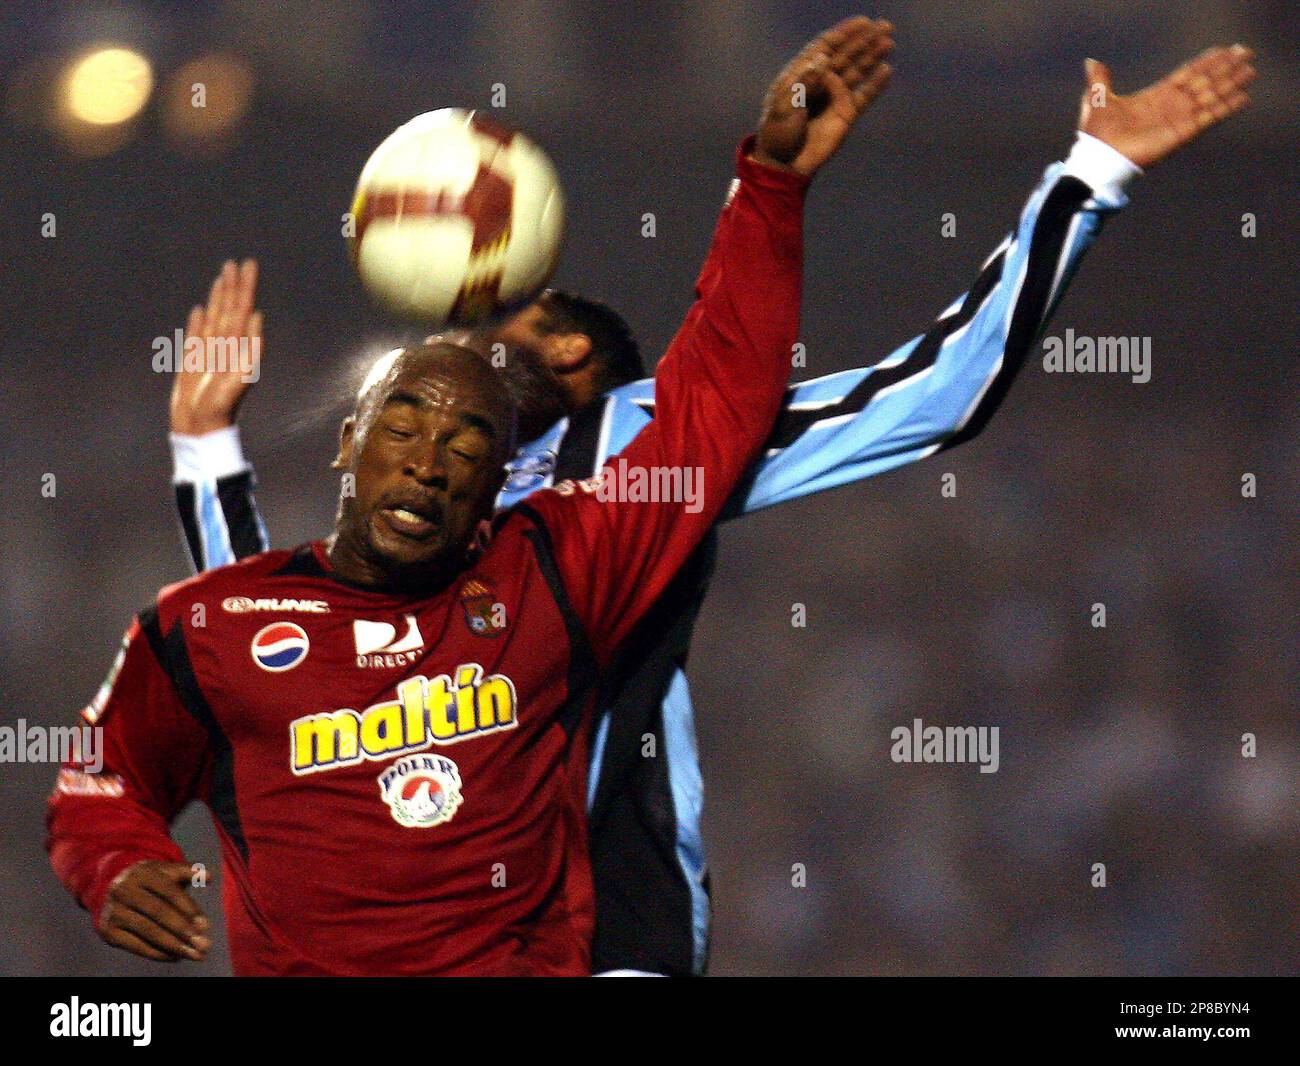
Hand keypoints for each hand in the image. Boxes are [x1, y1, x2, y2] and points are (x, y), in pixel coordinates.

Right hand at [98, 860, 210, 962]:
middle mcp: (124, 890)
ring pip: (148, 931)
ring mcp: (114, 911)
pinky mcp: (107, 931)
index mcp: (142, 872)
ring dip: (173, 945)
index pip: (169, 891)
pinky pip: (135, 945)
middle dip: (183, 930)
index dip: (188, 908)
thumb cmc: (152, 881)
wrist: (117, 890)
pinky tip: (175, 956)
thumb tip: (209, 876)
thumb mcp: (167, 872)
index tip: (206, 926)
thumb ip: (188, 872)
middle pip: (158, 912)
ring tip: (193, 954)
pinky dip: (157, 953)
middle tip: (204, 945)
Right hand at [170, 258, 261, 434]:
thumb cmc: (221, 407)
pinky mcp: (192, 362)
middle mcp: (225, 347)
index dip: (245, 288)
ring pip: (214, 318)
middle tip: (237, 263)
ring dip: (219, 298)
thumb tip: (257, 317)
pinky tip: (201, 309)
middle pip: (230, 309)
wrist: (201, 427)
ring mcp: (209, 353)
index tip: (247, 266)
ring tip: (222, 278)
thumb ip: (250, 349)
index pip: (242, 309)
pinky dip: (198, 322)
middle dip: (234, 286)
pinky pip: (196, 336)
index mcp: (238, 346)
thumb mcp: (239, 378)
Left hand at [753, 16, 893, 177]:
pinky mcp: (845, 114)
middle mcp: (820, 82)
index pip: (825, 47)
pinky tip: (886, 71)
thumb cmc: (778, 133)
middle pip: (845, 55)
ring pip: (856, 71)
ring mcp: (834, 97)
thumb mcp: (785, 105)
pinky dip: (875, 85)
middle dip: (864, 40)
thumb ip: (804, 81)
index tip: (862, 22)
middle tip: (885, 25)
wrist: (785, 163)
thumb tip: (823, 57)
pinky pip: (864, 96)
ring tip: (888, 41)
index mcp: (802, 74)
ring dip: (872, 56)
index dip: (844, 33)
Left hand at [1078, 45, 1255, 168]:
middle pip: (1204, 82)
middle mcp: (1171, 106)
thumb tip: (1092, 61)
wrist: (1098, 161)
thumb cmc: (1096, 135)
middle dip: (1225, 68)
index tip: (1223, 50)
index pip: (1186, 75)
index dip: (1205, 63)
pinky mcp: (1181, 133)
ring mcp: (1178, 119)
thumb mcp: (1098, 100)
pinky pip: (1208, 117)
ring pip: (1210, 96)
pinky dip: (1225, 107)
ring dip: (1230, 83)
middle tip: (1245, 53)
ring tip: (1250, 71)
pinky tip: (1242, 98)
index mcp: (1155, 97)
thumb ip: (1100, 80)